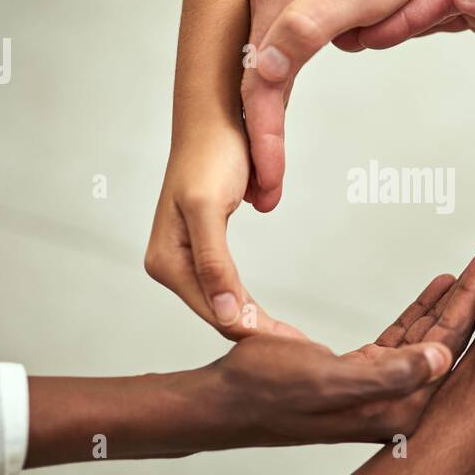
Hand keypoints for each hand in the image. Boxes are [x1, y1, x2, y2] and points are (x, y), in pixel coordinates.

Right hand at [144, 120, 298, 339]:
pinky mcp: (205, 250)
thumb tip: (226, 314)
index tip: (298, 353)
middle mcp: (171, 267)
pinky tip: (272, 322)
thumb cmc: (211, 154)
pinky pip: (230, 290)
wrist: (216, 117)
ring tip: (296, 347)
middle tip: (308, 357)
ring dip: (257, 327)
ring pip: (226, 307)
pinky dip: (251, 307)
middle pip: (221, 316)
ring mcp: (187, 260)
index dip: (256, 335)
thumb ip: (213, 263)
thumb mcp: (208, 207)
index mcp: (166, 263)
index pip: (217, 315)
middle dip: (260, 337)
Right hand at [196, 235, 474, 447]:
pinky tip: (435, 288)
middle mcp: (395, 405)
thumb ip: (388, 374)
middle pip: (447, 339)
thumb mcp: (328, 378)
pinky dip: (419, 311)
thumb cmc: (265, 391)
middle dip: (473, 293)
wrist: (222, 403)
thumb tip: (443, 358)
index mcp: (396, 409)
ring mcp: (380, 392)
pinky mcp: (361, 377)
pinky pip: (403, 338)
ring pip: (428, 336)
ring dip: (449, 299)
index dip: (473, 299)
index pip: (449, 346)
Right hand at [241, 0, 474, 211]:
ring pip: (270, 71)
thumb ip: (307, 29)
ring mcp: (287, 0)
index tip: (267, 181)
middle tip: (265, 190)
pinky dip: (286, 89)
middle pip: (254, 82)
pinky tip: (280, 114)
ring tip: (270, 166)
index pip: (259, 84)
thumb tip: (261, 71)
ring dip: (270, 119)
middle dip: (258, 139)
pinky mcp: (307, 1)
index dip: (262, 138)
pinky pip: (290, 55)